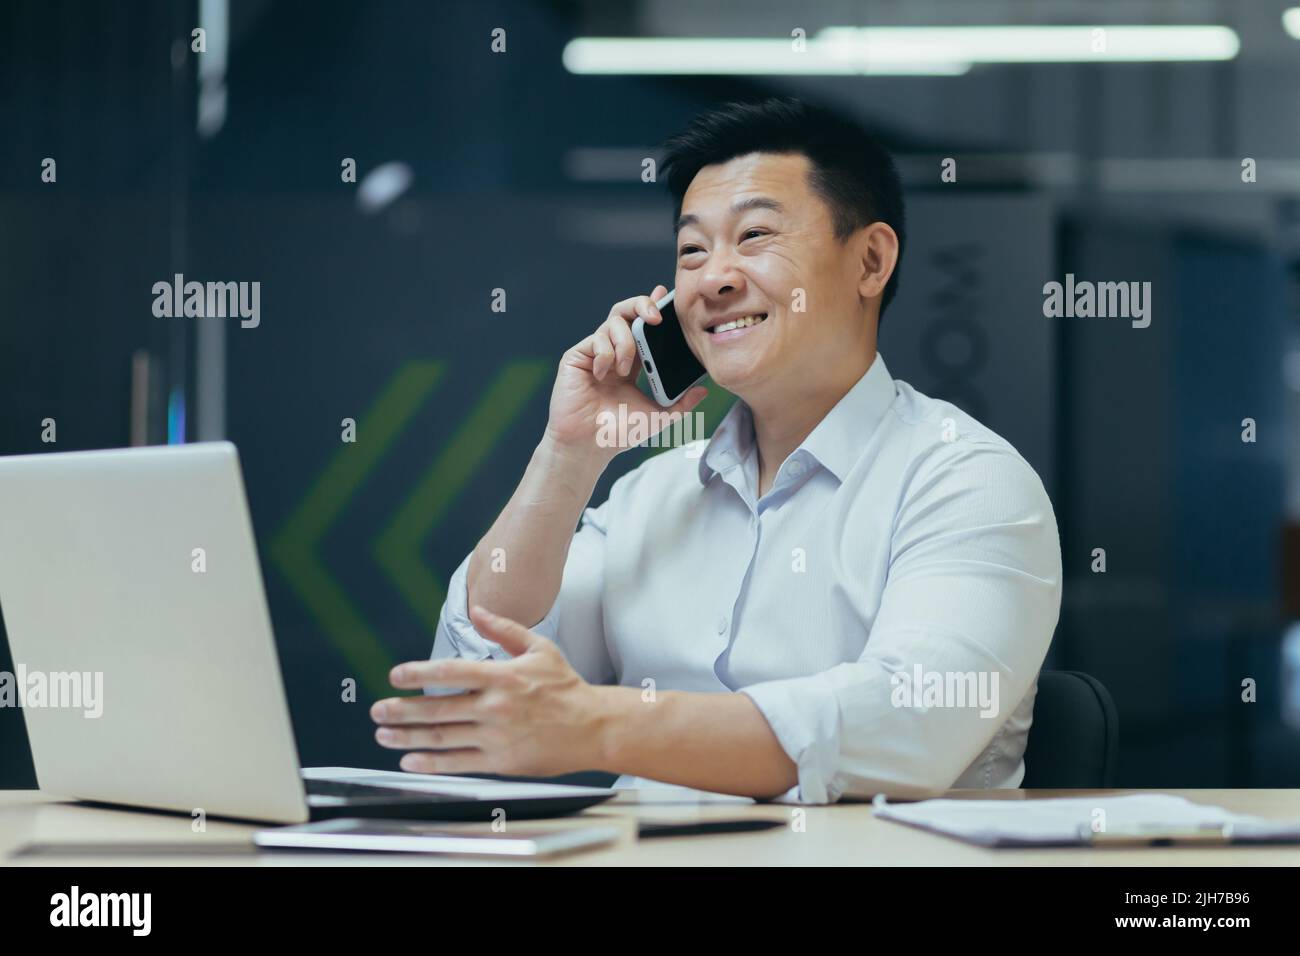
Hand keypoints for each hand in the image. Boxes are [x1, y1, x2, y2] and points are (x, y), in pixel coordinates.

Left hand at [371, 606, 611, 776]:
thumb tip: (476, 612)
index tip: (396, 676)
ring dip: (407, 738)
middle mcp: (494, 707)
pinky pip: (458, 764)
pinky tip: (410, 762)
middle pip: (437, 709)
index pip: (450, 672)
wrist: (593, 727)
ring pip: (442, 738)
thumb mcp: (539, 649)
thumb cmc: (567, 688)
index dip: (419, 674)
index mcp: (502, 676)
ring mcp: (496, 737)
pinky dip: (430, 764)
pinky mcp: (501, 762)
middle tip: (378, 711)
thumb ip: (504, 630)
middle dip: (401, 710)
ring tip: (384, 736)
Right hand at [545, 284, 707, 462]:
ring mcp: (593, 353)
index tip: (667, 297)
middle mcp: (612, 352)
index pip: (643, 326)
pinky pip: (595, 340)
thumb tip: (704, 390)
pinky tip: (605, 373)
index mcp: (632, 361)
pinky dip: (606, 353)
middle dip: (641, 305)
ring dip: (626, 343)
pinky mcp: (576, 357)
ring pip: (612, 323)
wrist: (590, 447)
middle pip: (625, 311)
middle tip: (656, 316)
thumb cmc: (619, 433)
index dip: (653, 308)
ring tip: (626, 369)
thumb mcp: (658, 416)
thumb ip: (682, 403)